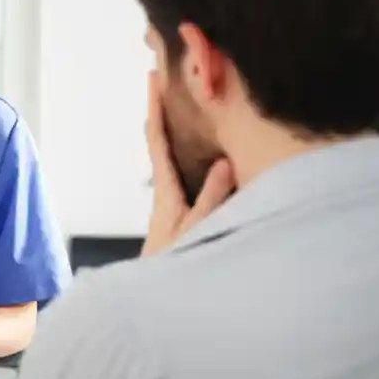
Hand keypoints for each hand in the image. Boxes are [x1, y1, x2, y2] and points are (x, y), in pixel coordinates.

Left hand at [142, 71, 236, 255]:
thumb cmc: (174, 265)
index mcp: (165, 191)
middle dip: (165, 111)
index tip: (154, 78)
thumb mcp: (197, 230)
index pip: (157, 141)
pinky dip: (191, 155)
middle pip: (161, 142)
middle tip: (168, 80)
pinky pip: (185, 175)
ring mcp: (172, 202)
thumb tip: (225, 162)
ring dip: (178, 131)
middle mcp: (165, 191)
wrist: (156, 300)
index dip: (156, 108)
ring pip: (173, 157)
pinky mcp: (181, 214)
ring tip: (189, 105)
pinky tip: (207, 153)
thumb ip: (212, 198)